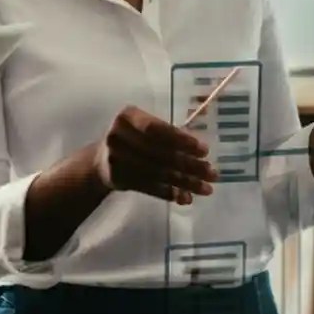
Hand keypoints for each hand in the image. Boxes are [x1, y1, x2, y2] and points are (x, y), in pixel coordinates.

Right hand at [91, 106, 219, 204]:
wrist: (101, 161)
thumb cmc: (133, 138)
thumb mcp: (145, 127)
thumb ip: (170, 133)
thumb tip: (202, 149)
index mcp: (128, 116)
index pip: (158, 129)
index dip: (182, 140)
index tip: (205, 150)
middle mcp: (118, 135)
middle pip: (161, 153)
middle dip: (191, 165)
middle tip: (212, 174)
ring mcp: (116, 158)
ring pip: (158, 172)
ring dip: (185, 182)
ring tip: (206, 189)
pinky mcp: (118, 178)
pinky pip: (149, 187)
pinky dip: (170, 193)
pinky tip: (186, 197)